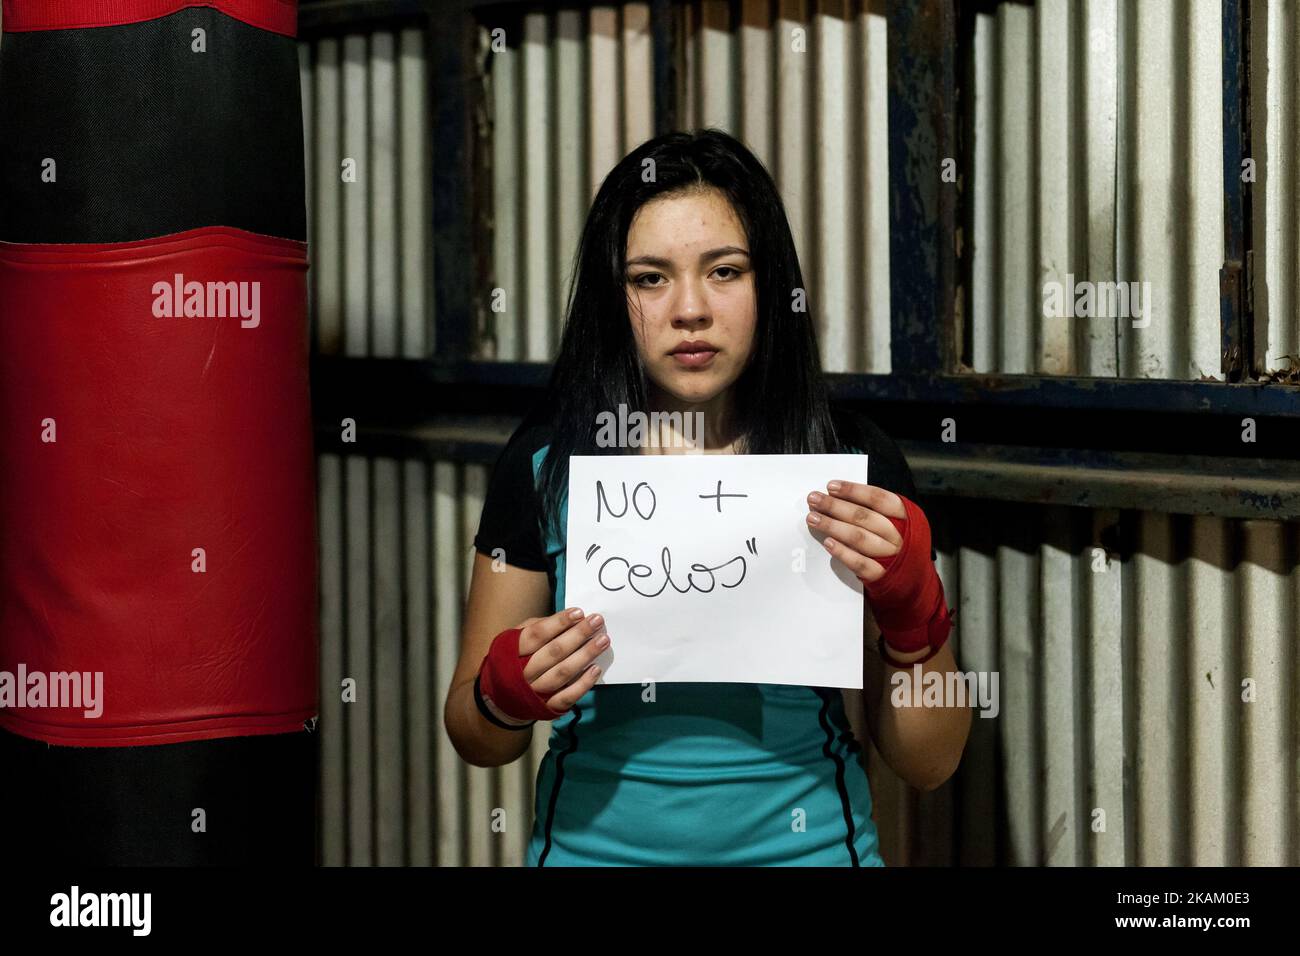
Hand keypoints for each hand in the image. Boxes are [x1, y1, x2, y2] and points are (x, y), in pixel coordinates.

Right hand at [518, 608, 609, 712]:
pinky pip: (567, 696)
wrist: (500, 700)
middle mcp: (523, 673)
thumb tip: (565, 618)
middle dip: (578, 635)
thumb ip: (535, 627)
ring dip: (585, 655)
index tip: (579, 612)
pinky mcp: (547, 707)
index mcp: (512, 652)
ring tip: (603, 640)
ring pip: (563, 673)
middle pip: (553, 652)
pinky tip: (596, 669)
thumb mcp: (514, 639)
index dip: (558, 623)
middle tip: (597, 621)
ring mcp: (535, 692)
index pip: (536, 635)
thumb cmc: (513, 661)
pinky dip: (583, 683)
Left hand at [807, 480, 951, 656]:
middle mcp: (901, 536)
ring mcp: (893, 557)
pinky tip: (828, 542)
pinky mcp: (883, 576)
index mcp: (908, 517)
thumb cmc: (899, 547)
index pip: (879, 499)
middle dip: (836, 506)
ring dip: (833, 526)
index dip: (854, 491)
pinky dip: (843, 552)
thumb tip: (839, 496)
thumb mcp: (897, 525)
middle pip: (865, 517)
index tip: (831, 486)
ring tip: (813, 518)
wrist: (915, 584)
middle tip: (814, 499)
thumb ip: (875, 511)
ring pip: (860, 537)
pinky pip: (860, 563)